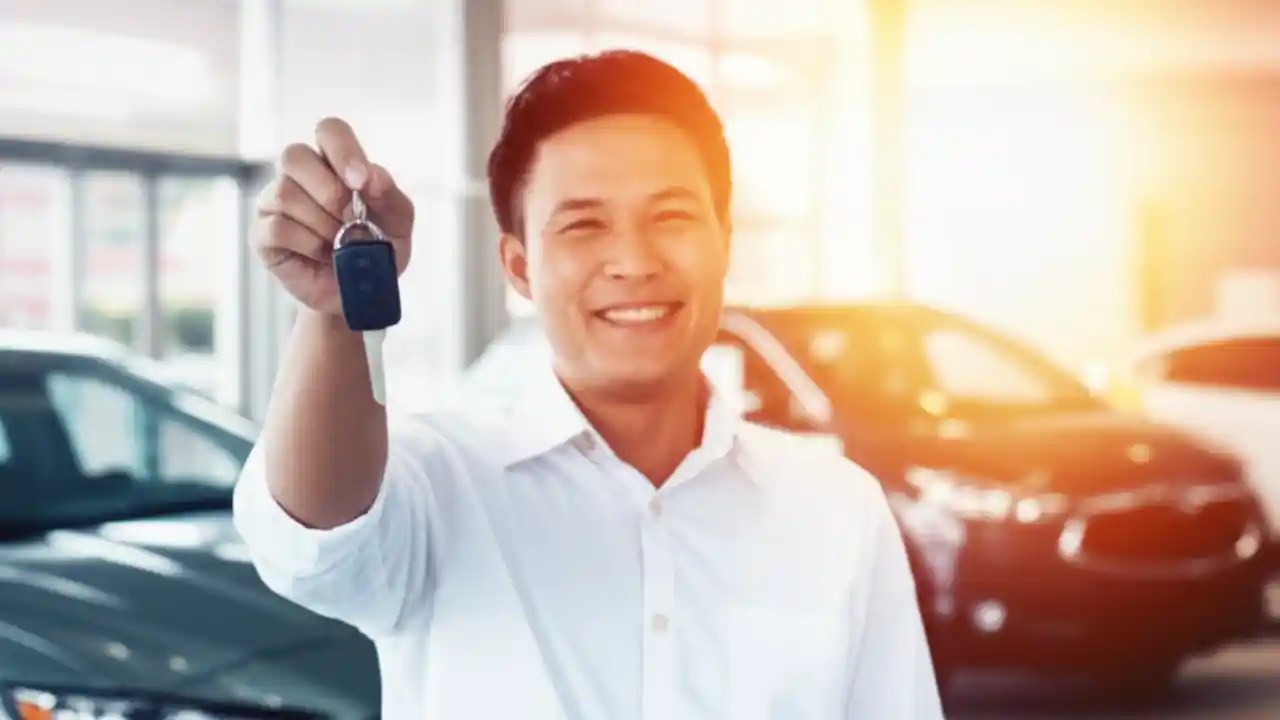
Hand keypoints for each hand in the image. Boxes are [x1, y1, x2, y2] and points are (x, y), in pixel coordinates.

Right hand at [252, 117, 413, 315]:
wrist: (361, 292)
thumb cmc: (377, 248)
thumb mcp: (398, 222)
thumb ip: (389, 194)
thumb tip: (370, 176)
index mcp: (333, 162)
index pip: (329, 131)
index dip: (343, 150)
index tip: (361, 182)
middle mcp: (299, 175)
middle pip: (294, 156)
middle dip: (330, 192)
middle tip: (352, 220)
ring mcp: (275, 202)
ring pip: (285, 193)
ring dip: (322, 223)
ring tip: (339, 242)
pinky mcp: (263, 233)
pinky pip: (278, 226)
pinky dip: (308, 243)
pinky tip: (322, 254)